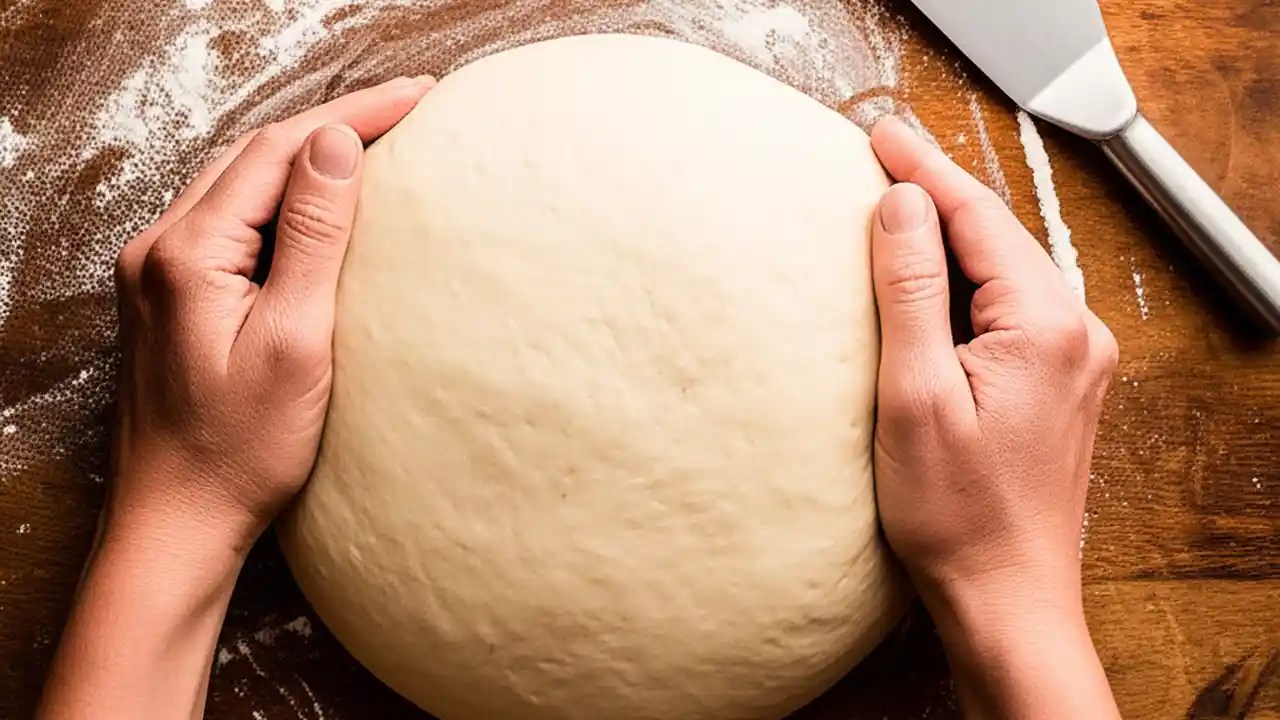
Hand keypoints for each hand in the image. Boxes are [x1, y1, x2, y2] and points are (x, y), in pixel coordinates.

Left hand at [40, 77, 434, 719]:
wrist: (177, 522)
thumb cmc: (239, 450)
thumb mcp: (294, 341)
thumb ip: (314, 238)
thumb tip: (337, 143)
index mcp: (187, 251)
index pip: (280, 149)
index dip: (354, 114)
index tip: (421, 99)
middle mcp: (160, 246)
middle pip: (257, 154)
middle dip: (335, 123)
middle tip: (410, 108)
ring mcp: (159, 270)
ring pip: (243, 181)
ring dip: (308, 155)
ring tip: (377, 140)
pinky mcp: (172, 295)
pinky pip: (231, 218)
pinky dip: (284, 196)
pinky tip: (322, 203)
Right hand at [868, 117, 1118, 716]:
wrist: (1006, 597)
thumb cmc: (957, 514)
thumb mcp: (915, 396)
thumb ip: (909, 291)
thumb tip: (902, 204)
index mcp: (1047, 327)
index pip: (978, 219)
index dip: (923, 172)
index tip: (879, 136)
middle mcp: (1075, 334)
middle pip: (997, 236)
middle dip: (937, 193)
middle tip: (882, 154)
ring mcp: (1073, 360)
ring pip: (1002, 269)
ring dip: (949, 235)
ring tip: (896, 201)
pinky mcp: (1058, 383)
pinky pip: (1009, 306)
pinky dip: (965, 280)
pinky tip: (928, 275)